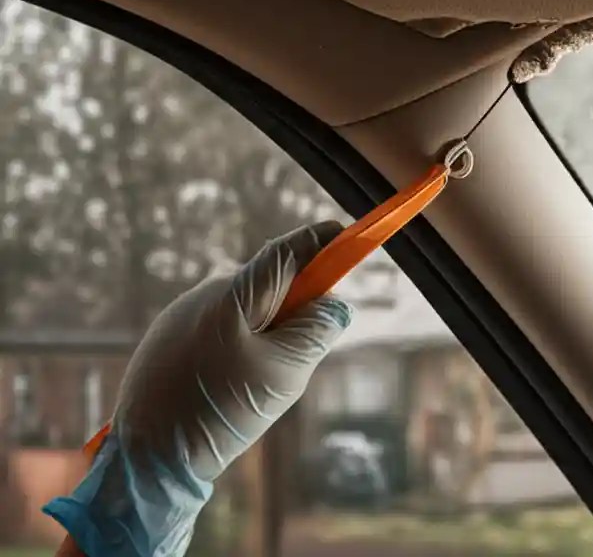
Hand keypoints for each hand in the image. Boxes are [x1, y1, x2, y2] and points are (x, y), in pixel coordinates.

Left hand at [44, 222, 351, 556]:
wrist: (146, 457)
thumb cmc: (220, 412)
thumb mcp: (286, 372)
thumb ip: (316, 330)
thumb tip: (335, 304)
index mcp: (234, 294)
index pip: (288, 252)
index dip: (321, 242)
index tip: (346, 235)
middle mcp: (204, 294)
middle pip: (269, 284)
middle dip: (296, 306)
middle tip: (305, 351)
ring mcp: (180, 316)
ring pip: (245, 310)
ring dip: (267, 332)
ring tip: (258, 385)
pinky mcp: (166, 339)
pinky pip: (219, 329)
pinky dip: (240, 346)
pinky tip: (229, 388)